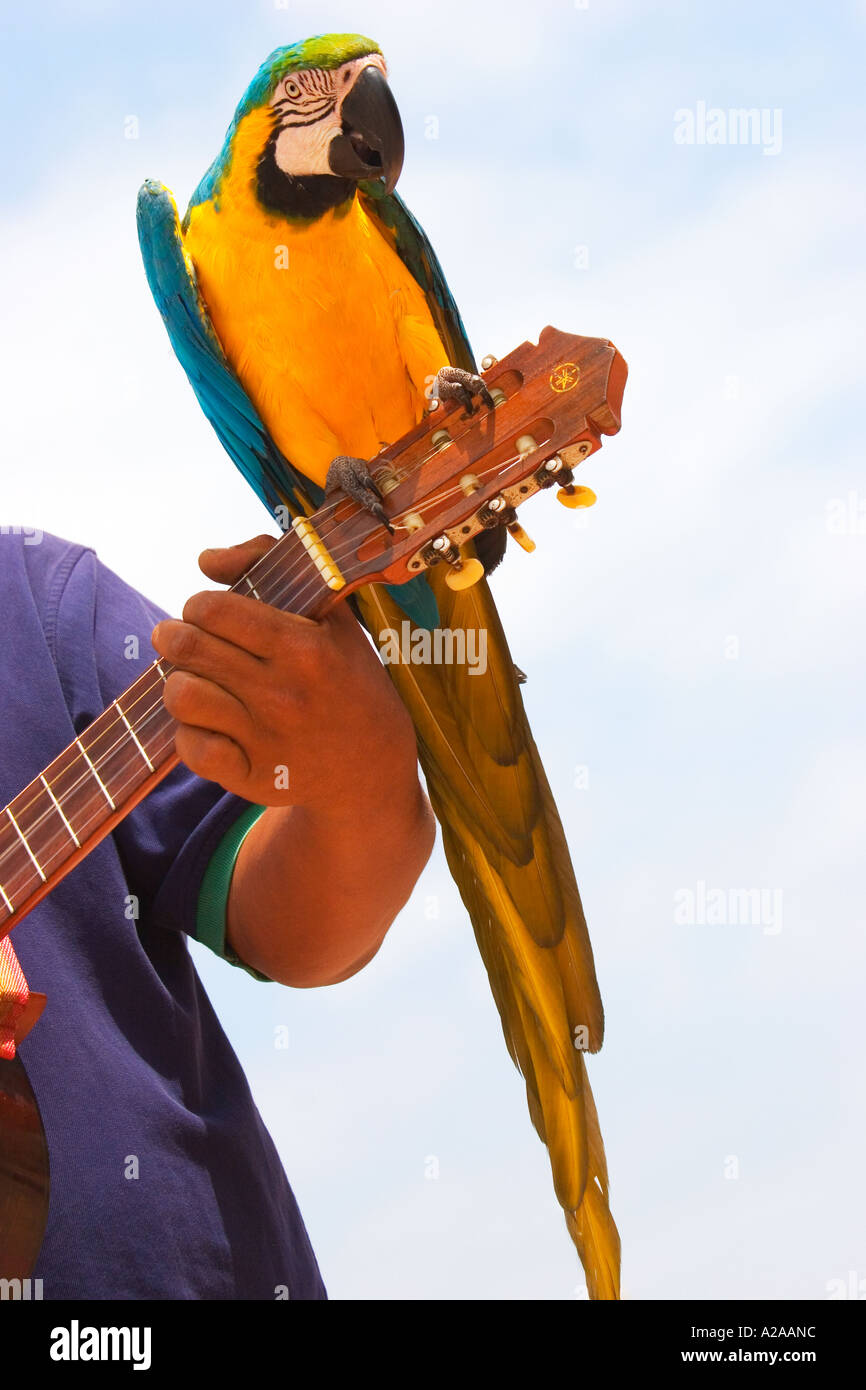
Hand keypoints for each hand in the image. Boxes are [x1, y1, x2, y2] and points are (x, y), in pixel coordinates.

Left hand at [151, 535, 418, 812]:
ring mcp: (267, 740)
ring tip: (198, 680)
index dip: (200, 607)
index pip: (214, 610)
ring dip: (180, 682)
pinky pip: (189, 748)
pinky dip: (189, 732)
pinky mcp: (253, 778)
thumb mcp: (331, 616)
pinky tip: (209, 723)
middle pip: (187, 648)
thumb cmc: (347, 679)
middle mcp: (284, 694)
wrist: (372, 765)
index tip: (209, 615)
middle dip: (177, 637)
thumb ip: (268, 565)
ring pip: (181, 696)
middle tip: (185, 640)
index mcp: (305, 648)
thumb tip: (205, 560)